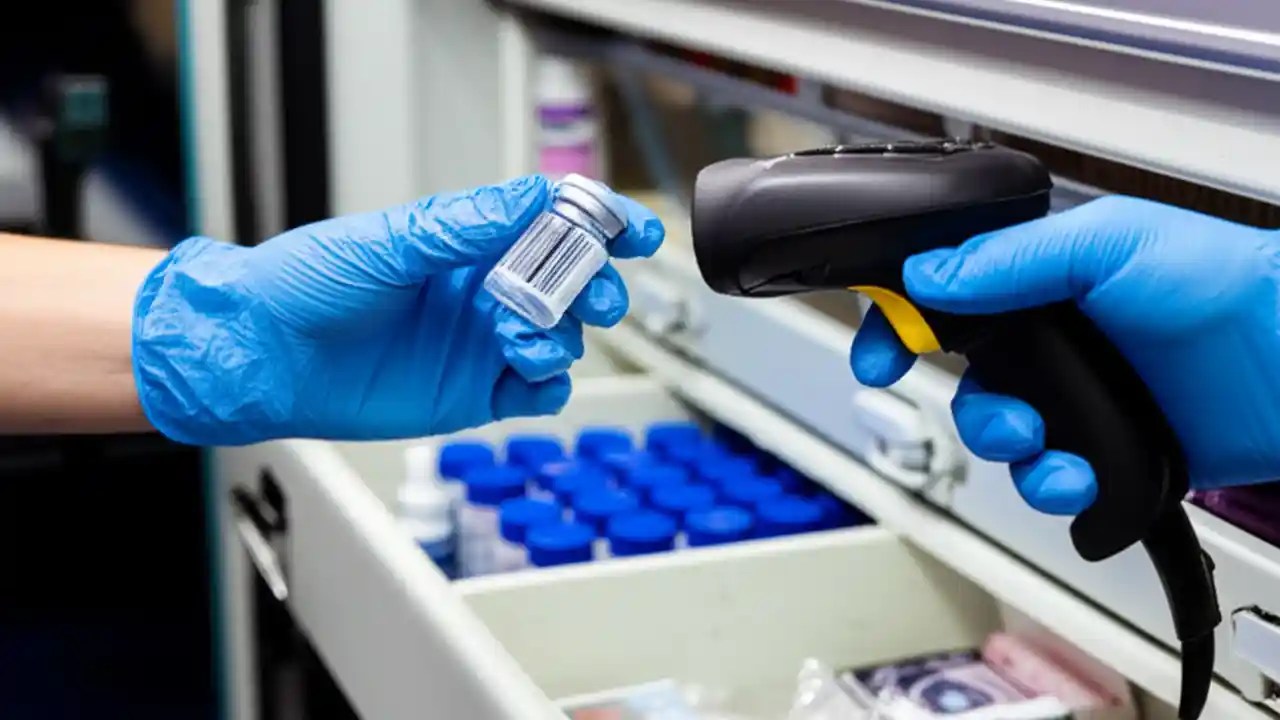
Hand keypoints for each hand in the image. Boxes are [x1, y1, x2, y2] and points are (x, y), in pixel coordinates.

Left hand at [133, 175, 663, 444]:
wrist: (263, 356)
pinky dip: (549, 381)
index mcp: (467, 241)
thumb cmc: (307, 283)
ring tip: (525, 339)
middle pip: (571, 283)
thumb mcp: (389, 241)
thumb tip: (535, 196)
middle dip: (596, 286)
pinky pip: (538, 389)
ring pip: (562, 337)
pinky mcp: (474, 391)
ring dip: (564, 335)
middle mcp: (483, 289)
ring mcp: (482, 342)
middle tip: (598, 295)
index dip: (598, 223)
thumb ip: (466, 225)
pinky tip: (527, 370)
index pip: (550, 224)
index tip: (632, 231)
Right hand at [850, 196, 1279, 514]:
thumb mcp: (1108, 243)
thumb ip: (1012, 258)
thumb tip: (932, 275)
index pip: (946, 301)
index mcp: (1041, 283)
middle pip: (969, 387)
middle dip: (975, 410)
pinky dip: (1056, 487)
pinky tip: (1083, 476)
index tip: (882, 352)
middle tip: (1004, 416)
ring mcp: (1080, 402)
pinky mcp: (1109, 454)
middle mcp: (1055, 345)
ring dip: (1014, 453)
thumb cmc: (1223, 281)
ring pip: (1003, 441)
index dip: (903, 325)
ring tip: (1050, 448)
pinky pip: (1051, 484)